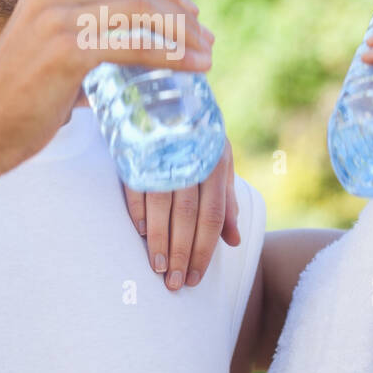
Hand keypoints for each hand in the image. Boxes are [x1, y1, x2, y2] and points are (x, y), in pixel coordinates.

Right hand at [0, 0, 213, 177]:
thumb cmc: (11, 114)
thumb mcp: (48, 72)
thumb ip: (81, 64)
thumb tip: (116, 75)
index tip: (189, 16)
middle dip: (177, 12)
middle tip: (206, 37)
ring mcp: (58, 21)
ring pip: (137, 13)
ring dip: (180, 32)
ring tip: (206, 53)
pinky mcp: (67, 50)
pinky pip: (131, 44)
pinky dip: (168, 52)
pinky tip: (191, 63)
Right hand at [122, 138, 239, 290]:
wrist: (167, 89)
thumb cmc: (198, 134)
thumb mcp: (218, 161)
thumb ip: (226, 200)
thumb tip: (234, 242)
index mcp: (215, 163)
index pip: (212, 217)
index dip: (204, 250)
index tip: (195, 278)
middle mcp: (192, 159)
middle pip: (188, 216)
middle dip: (181, 253)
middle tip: (174, 284)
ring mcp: (164, 152)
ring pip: (162, 205)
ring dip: (159, 241)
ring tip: (157, 268)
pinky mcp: (138, 148)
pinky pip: (137, 186)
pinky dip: (138, 211)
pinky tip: (141, 233)